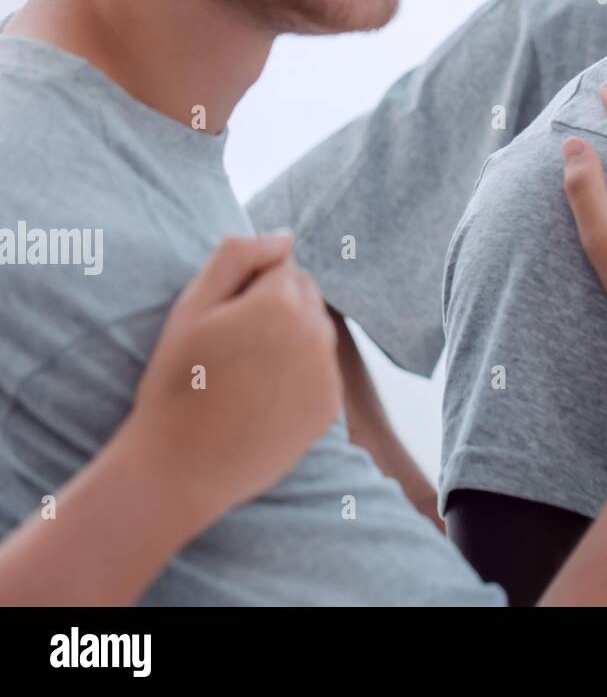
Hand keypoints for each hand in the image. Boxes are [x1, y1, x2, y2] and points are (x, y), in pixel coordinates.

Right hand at [122, 233, 341, 526]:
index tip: (221, 323)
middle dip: (275, 308)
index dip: (246, 290)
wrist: (179, 470)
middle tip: (230, 349)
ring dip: (289, 339)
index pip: (280, 267)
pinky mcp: (330, 405)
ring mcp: (328, 372)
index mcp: (282, 302)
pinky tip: (261, 399)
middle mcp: (316, 332)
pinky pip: (320, 369)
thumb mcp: (190, 307)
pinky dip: (298, 375)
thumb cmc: (175, 383)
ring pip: (314, 331)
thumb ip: (237, 256)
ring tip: (244, 375)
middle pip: (304, 295)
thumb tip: (286, 236)